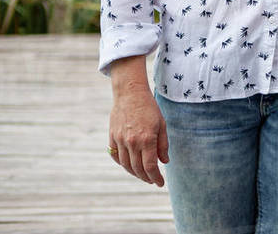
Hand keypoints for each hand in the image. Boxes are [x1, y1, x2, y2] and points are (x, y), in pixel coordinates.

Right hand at [108, 56, 168, 185]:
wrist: (130, 94)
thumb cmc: (149, 108)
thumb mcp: (162, 124)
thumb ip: (163, 144)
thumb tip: (164, 162)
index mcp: (147, 139)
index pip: (150, 166)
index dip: (156, 177)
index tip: (160, 183)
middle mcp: (132, 142)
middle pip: (137, 168)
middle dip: (146, 178)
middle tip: (153, 181)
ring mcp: (120, 140)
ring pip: (126, 165)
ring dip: (135, 173)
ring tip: (143, 176)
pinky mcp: (112, 137)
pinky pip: (116, 156)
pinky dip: (123, 164)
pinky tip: (130, 166)